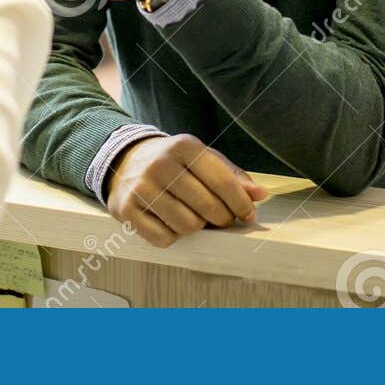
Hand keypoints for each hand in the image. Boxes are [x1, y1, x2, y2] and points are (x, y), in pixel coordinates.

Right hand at [107, 134, 268, 246]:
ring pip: (187, 226)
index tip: (248, 215)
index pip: (223, 182)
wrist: (124, 161)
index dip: (241, 204)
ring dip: (196, 227)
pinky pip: (163, 238)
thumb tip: (261, 195)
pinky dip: (172, 236)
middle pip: (207, 208)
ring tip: (192, 216)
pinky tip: (169, 222)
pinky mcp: (126, 210)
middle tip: (220, 218)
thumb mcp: (203, 159)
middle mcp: (161, 164)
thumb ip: (233, 176)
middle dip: (221, 218)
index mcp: (185, 146)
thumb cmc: (174, 163)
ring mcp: (141, 187)